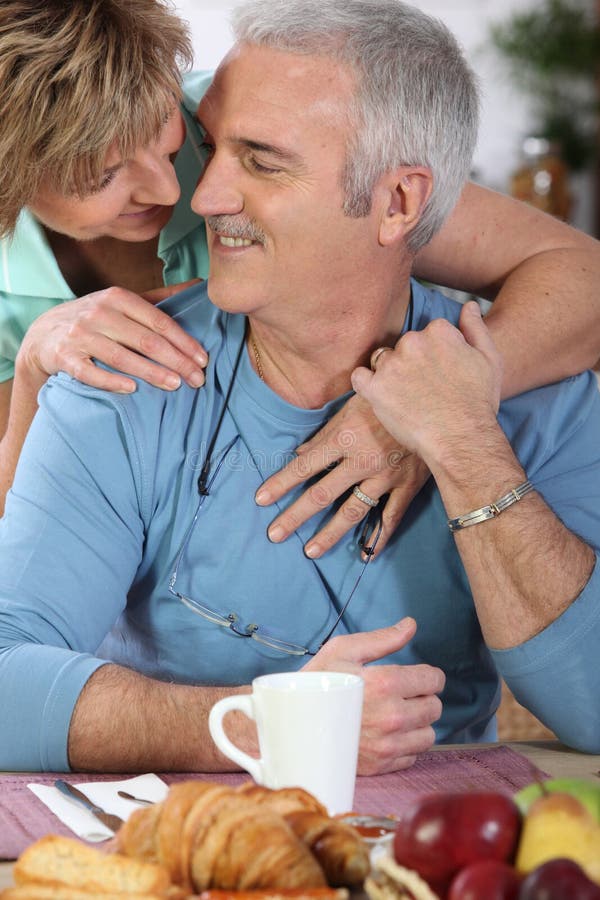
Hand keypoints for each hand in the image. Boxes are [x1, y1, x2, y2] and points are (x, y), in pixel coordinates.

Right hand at [18, 280, 207, 393]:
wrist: (43, 334)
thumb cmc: (94, 320)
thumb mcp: (123, 303)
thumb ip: (159, 298)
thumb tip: (198, 285)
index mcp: (118, 298)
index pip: (159, 321)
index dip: (184, 341)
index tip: (203, 359)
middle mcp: (99, 313)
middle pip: (146, 341)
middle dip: (176, 361)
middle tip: (197, 379)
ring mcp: (80, 335)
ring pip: (121, 357)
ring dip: (151, 373)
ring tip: (175, 385)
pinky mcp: (63, 356)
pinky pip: (89, 372)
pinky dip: (111, 381)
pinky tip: (132, 389)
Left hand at [255, 393, 429, 558]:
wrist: (436, 401)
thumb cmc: (389, 397)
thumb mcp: (352, 406)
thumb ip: (326, 433)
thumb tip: (301, 453)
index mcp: (344, 437)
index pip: (304, 466)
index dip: (281, 483)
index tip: (261, 499)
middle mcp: (361, 460)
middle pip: (322, 495)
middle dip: (295, 516)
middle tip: (274, 535)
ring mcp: (385, 476)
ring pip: (353, 511)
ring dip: (330, 534)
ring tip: (311, 552)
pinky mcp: (407, 485)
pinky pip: (391, 517)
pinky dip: (379, 537)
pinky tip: (366, 554)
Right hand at [304, 617, 444, 773]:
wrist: (292, 724)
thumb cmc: (316, 683)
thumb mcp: (343, 650)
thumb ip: (382, 638)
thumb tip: (410, 625)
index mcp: (386, 683)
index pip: (433, 680)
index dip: (427, 675)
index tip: (416, 677)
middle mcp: (392, 716)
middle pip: (434, 707)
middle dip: (423, 698)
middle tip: (402, 695)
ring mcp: (388, 745)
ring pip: (428, 734)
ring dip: (417, 723)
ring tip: (395, 714)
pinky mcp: (382, 765)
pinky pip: (413, 755)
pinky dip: (405, 745)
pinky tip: (387, 733)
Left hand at [351, 302, 502, 467]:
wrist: (461, 440)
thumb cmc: (478, 403)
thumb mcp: (490, 360)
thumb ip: (476, 328)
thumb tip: (468, 305)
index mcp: (439, 331)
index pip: (427, 334)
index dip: (434, 356)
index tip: (441, 376)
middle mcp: (412, 341)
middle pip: (403, 346)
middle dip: (411, 364)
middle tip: (426, 392)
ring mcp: (392, 365)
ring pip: (382, 361)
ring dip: (390, 375)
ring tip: (409, 399)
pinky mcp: (375, 388)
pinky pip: (359, 377)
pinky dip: (367, 386)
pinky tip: (381, 398)